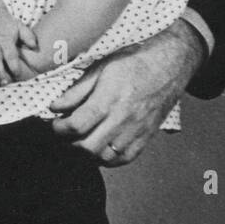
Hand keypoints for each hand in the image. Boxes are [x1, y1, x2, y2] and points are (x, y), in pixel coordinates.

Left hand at [48, 21, 203, 165]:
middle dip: (69, 144)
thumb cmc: (134, 63)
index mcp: (109, 100)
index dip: (59, 128)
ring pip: (105, 158)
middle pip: (88, 147)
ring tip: (79, 141)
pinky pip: (125, 159)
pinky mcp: (146, 136)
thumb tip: (55, 107)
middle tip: (64, 135)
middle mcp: (123, 119)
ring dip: (87, 154)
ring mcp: (136, 130)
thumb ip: (76, 91)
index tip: (55, 124)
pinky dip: (108, 160)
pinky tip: (99, 148)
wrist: (169, 65)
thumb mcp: (99, 68)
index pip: (77, 125)